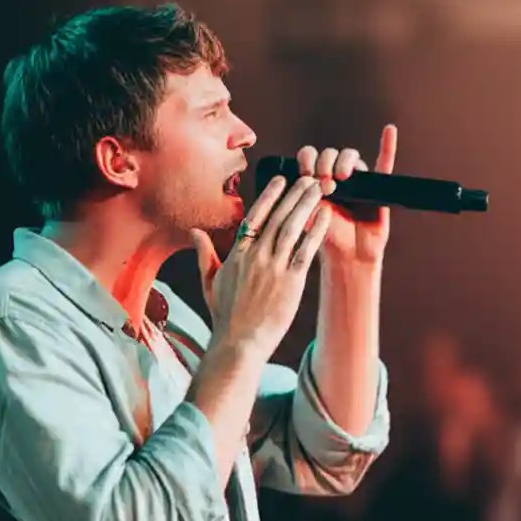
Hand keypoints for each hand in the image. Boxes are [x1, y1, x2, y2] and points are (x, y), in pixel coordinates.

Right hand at [191, 175, 332, 358]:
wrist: (239, 343)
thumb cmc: (225, 316)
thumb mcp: (210, 283)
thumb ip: (205, 254)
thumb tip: (194, 231)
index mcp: (237, 254)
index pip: (255, 216)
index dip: (270, 196)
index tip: (281, 179)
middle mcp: (255, 256)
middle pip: (277, 217)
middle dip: (294, 194)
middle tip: (308, 177)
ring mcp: (274, 268)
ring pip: (292, 228)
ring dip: (306, 205)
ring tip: (319, 189)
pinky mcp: (291, 282)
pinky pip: (306, 250)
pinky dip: (317, 230)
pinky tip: (326, 215)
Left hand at [296, 124, 397, 264]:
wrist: (348, 255)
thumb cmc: (326, 237)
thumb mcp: (306, 216)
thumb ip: (300, 198)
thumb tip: (299, 180)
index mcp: (316, 179)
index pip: (310, 156)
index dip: (307, 160)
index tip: (305, 174)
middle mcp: (337, 175)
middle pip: (329, 154)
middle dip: (324, 163)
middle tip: (324, 182)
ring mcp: (358, 179)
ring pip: (351, 156)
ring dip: (344, 161)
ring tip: (342, 177)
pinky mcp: (378, 187)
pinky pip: (385, 162)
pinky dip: (388, 145)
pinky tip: (389, 130)